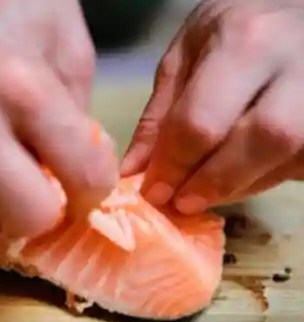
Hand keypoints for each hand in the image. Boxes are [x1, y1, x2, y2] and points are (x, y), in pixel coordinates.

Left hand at [122, 0, 303, 213]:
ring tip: (211, 189)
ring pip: (293, 154)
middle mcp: (296, 62)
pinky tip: (246, 172)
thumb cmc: (239, 26)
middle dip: (217, 180)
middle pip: (264, 138)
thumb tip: (135, 171)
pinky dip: (271, 175)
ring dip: (246, 183)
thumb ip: (162, 112)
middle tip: (184, 201)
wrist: (298, 8)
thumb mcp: (189, 51)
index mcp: (246, 42)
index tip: (154, 191)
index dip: (173, 167)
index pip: (203, 120)